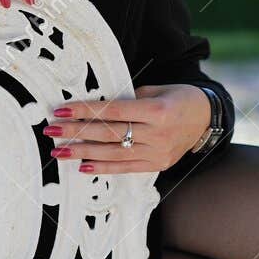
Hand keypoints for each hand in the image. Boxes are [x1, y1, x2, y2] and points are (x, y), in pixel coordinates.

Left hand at [41, 84, 211, 173]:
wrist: (207, 118)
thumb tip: (94, 107)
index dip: (85, 111)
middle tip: (51, 132)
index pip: (113, 112)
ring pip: (114, 153)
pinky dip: (103, 167)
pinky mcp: (157, 164)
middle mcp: (157, 134)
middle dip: (77, 133)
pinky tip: (83, 166)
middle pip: (109, 133)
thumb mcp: (155, 90)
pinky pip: (126, 167)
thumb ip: (128, 99)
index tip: (61, 111)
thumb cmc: (178, 98)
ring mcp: (157, 152)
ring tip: (59, 151)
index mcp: (157, 111)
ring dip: (83, 152)